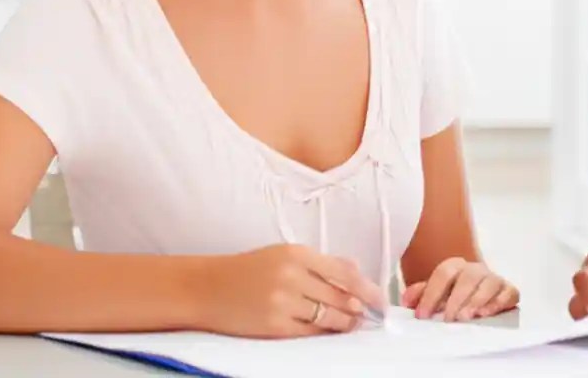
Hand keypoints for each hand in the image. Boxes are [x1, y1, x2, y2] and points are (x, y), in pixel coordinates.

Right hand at [194, 244, 387, 337]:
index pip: (345, 273)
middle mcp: (291, 276)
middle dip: (360, 309)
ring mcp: (282, 302)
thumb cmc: (248, 270)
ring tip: (352, 324)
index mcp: (297, 253)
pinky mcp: (273, 326)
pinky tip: (329, 332)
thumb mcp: (283, 255)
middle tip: (370, 316)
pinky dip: (324, 334)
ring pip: (329, 317)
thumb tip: (357, 274)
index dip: (368, 289)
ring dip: (345, 323)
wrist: (207, 288)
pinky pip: (310, 333)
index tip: (381, 299)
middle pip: (341, 297)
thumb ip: (320, 263)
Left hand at [400, 258, 518, 321]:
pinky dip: (499, 302)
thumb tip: (406, 301)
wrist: (478, 292)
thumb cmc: (454, 295)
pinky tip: (487, 313)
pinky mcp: (509, 291)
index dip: (431, 293)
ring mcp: (493, 279)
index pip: (443, 273)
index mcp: (456, 267)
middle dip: (457, 298)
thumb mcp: (435, 294)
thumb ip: (420, 295)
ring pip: (489, 283)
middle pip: (468, 277)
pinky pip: (509, 292)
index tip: (423, 314)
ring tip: (467, 317)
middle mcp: (476, 270)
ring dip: (477, 300)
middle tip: (449, 318)